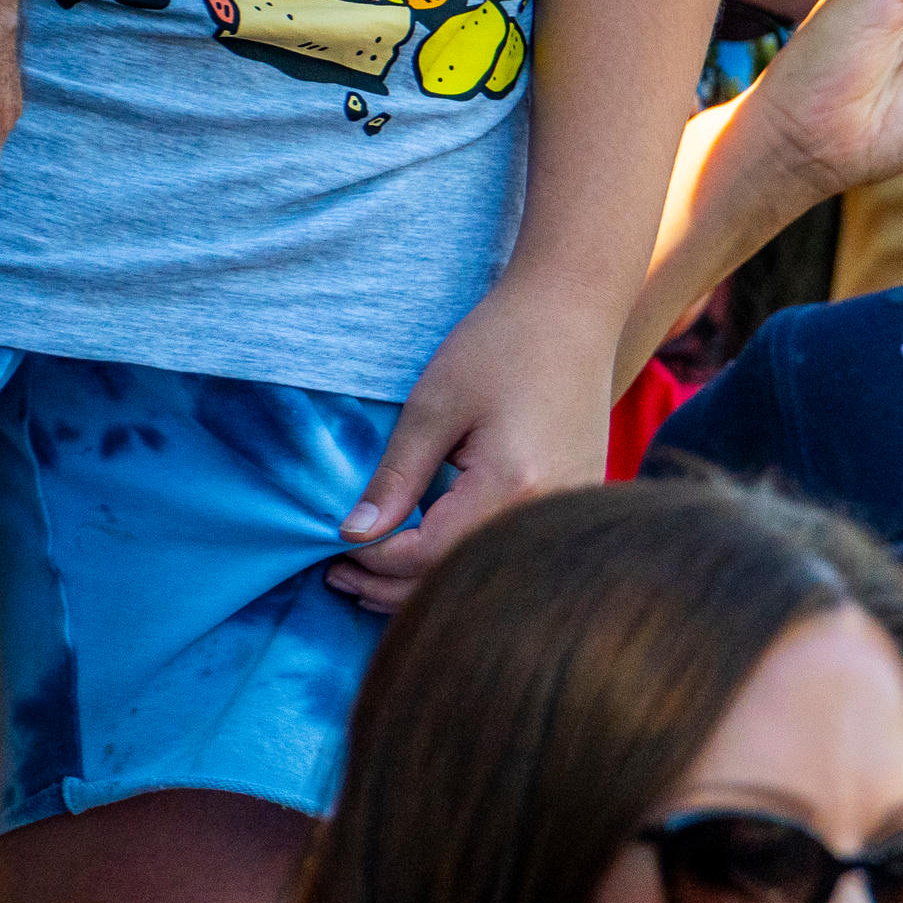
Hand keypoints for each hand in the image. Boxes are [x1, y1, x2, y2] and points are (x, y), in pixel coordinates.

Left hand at [328, 262, 633, 609]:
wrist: (572, 316)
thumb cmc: (500, 348)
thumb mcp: (431, 408)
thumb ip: (395, 478)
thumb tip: (352, 536)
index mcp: (511, 489)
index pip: (427, 557)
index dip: (371, 562)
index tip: (329, 549)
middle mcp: (545, 514)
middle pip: (457, 578)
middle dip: (391, 587)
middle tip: (336, 576)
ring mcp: (564, 513)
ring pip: (482, 571)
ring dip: (425, 582)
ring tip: (370, 575)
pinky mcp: (571, 504)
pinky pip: (506, 549)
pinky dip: (460, 560)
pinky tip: (425, 551)